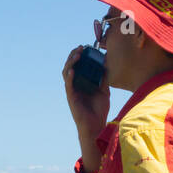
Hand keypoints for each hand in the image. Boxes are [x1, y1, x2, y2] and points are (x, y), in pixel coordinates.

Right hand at [61, 46, 110, 170]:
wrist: (95, 126)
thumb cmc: (99, 111)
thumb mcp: (104, 91)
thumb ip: (103, 79)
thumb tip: (106, 65)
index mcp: (82, 82)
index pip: (78, 65)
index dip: (79, 55)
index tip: (86, 47)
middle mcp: (75, 85)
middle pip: (70, 66)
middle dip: (73, 55)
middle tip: (80, 47)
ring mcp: (72, 90)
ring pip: (66, 73)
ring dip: (70, 63)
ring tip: (77, 55)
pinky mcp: (71, 97)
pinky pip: (68, 84)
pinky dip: (70, 76)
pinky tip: (73, 70)